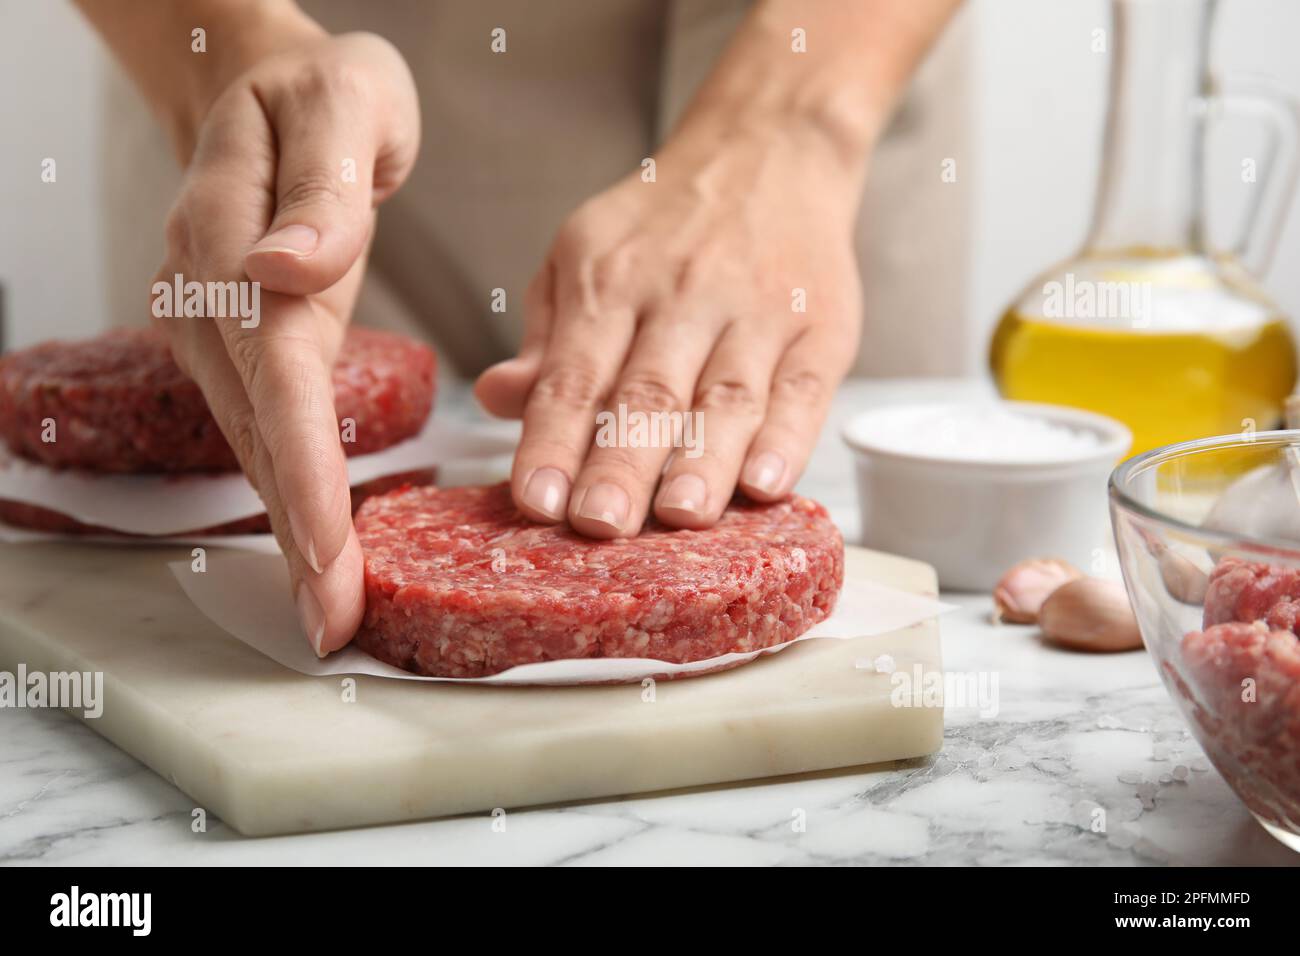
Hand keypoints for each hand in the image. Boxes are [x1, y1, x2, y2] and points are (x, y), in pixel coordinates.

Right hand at [152, 30, 418, 652]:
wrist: (267, 87)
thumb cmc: (320, 92)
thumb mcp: (344, 103)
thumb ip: (322, 188)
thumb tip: (285, 266)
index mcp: (233, 238)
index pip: (277, 373)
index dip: (301, 468)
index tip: (329, 549)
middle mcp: (208, 295)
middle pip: (259, 429)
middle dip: (297, 532)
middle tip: (332, 621)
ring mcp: (210, 325)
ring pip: (253, 442)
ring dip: (290, 531)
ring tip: (328, 610)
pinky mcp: (231, 346)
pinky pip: (262, 428)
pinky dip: (290, 492)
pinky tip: (318, 546)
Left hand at [476, 124, 863, 536]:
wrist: (769, 147)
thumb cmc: (664, 223)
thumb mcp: (584, 256)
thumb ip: (547, 340)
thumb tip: (498, 399)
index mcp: (610, 279)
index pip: (574, 375)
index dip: (553, 440)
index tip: (536, 501)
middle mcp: (682, 293)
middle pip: (647, 393)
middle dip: (621, 464)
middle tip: (600, 525)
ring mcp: (756, 310)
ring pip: (726, 396)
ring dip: (704, 461)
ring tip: (681, 516)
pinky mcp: (821, 325)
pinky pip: (802, 389)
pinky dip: (787, 438)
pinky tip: (767, 483)